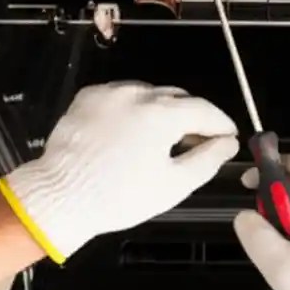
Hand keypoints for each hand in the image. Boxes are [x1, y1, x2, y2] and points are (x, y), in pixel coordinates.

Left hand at [0, 82, 238, 262]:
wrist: (61, 197)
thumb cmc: (120, 197)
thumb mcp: (174, 185)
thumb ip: (208, 159)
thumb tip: (228, 143)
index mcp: (162, 113)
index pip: (205, 110)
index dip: (222, 124)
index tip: (229, 136)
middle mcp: (137, 93)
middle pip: (178, 98)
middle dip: (193, 117)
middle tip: (198, 142)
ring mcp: (110, 92)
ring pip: (150, 94)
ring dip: (163, 111)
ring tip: (162, 139)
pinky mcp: (88, 97)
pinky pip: (122, 96)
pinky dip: (133, 109)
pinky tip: (131, 132)